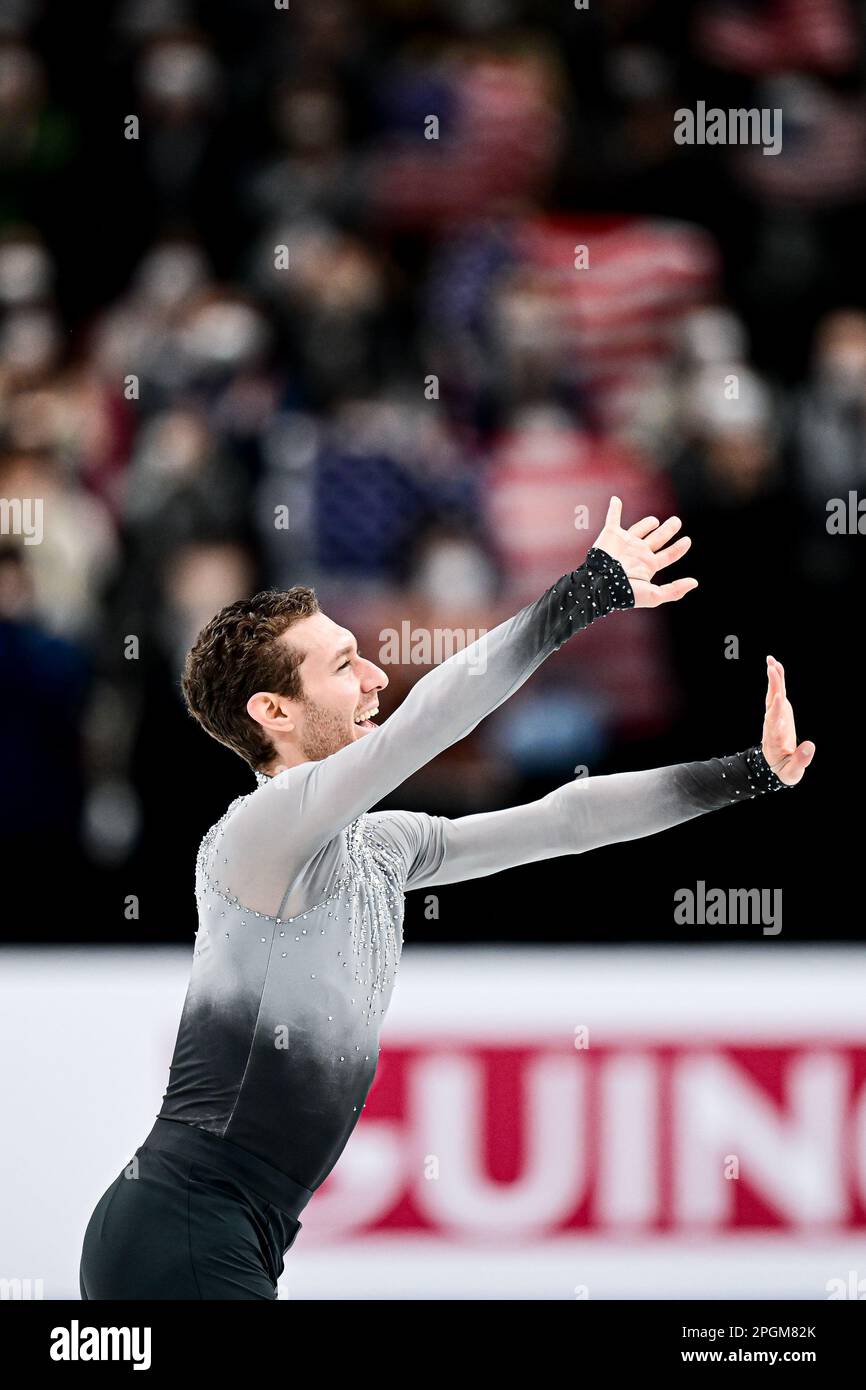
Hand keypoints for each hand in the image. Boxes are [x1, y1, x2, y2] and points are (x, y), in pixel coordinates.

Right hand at [591, 497, 697, 607]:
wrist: (601, 583)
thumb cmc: (625, 592)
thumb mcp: (654, 595)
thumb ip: (674, 590)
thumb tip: (694, 582)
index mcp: (648, 565)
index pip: (668, 555)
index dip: (678, 548)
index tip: (687, 540)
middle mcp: (638, 552)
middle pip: (657, 539)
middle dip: (668, 530)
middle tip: (676, 521)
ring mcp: (625, 543)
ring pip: (639, 529)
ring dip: (647, 523)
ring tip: (655, 520)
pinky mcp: (611, 535)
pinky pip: (613, 519)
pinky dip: (614, 509)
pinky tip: (616, 500)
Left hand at [762, 656, 814, 785]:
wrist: (773, 765)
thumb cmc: (784, 770)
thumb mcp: (792, 772)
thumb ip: (800, 760)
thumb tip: (811, 746)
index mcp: (774, 738)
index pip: (774, 722)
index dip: (776, 710)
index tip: (779, 698)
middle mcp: (772, 724)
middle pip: (771, 703)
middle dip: (773, 687)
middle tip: (772, 669)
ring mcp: (775, 716)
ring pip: (773, 695)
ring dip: (773, 679)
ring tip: (772, 662)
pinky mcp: (780, 711)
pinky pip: (778, 693)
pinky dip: (777, 680)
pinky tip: (776, 666)